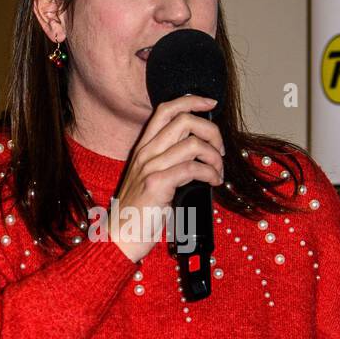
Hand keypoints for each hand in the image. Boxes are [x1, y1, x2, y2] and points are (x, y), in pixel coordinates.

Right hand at [109, 96, 224, 263]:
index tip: (210, 104)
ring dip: (214, 157)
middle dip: (212, 131)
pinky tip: (213, 182)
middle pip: (184, 120)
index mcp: (144, 148)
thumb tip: (200, 155)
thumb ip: (168, 163)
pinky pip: (192, 168)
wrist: (120, 237)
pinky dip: (210, 173)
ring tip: (218, 172)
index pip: (166, 109)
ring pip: (193, 144)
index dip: (191, 101)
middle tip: (219, 151)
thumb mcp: (149, 179)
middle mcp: (146, 153)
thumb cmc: (138, 212)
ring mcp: (150, 167)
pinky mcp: (156, 184)